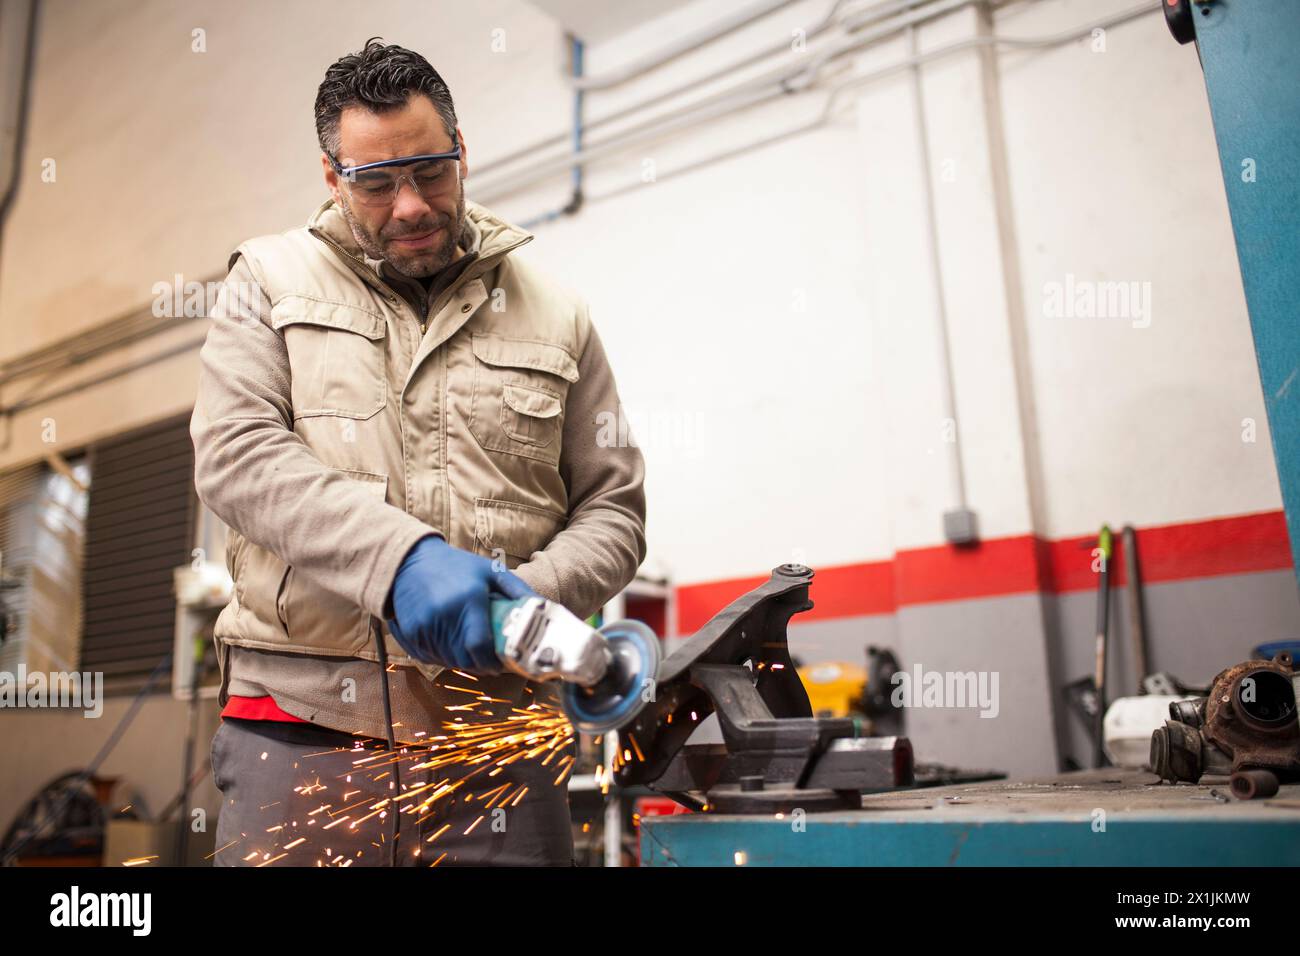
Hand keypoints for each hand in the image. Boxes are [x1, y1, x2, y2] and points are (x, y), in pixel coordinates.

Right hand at [384, 535, 537, 671]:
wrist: (409, 559)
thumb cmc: (457, 565)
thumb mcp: (490, 571)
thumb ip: (517, 590)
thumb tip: (545, 608)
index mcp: (468, 600)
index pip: (480, 647)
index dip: (492, 663)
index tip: (501, 664)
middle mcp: (444, 616)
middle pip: (465, 659)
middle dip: (480, 665)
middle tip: (489, 659)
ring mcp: (424, 626)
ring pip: (449, 661)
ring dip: (462, 661)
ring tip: (470, 648)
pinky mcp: (410, 633)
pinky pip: (431, 658)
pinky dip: (444, 657)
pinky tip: (450, 642)